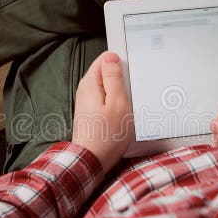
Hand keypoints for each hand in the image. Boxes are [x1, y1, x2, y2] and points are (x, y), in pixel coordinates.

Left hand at [71, 51, 133, 173]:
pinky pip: (106, 100)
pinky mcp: (91, 112)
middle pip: (106, 72)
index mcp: (90, 83)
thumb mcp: (118, 103)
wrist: (92, 161)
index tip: (131, 74)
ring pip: (107, 87)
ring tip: (127, 107)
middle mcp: (85, 90)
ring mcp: (87, 101)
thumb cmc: (106, 136)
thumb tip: (112, 57)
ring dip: (120, 93)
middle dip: (121, 79)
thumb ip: (114, 78)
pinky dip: (116, 103)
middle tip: (131, 94)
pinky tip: (122, 115)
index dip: (121, 62)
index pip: (105, 58)